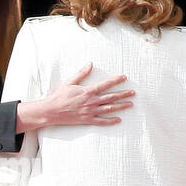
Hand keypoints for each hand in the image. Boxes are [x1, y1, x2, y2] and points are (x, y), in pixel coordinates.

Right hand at [17, 63, 134, 131]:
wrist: (52, 111)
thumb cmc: (59, 96)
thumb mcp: (70, 82)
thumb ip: (81, 73)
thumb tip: (90, 64)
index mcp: (88, 91)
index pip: (105, 84)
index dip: (116, 80)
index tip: (124, 77)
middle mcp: (91, 102)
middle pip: (111, 97)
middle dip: (123, 94)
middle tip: (133, 93)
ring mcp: (90, 111)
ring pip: (109, 109)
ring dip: (121, 106)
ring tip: (130, 104)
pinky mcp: (87, 120)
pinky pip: (102, 121)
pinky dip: (111, 121)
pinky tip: (119, 119)